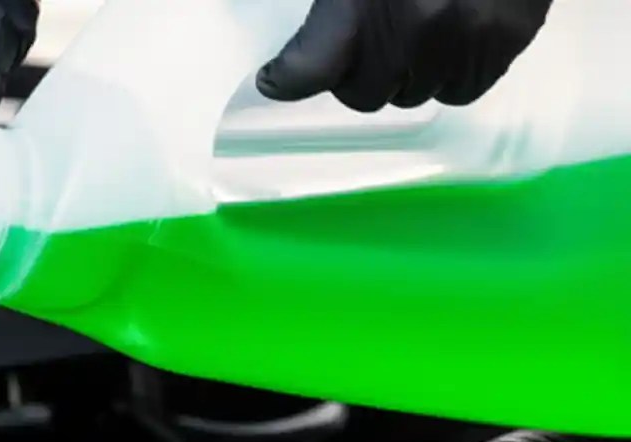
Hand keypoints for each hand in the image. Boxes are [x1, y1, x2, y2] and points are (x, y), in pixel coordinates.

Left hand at [258, 0, 552, 110]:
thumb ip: (336, 1)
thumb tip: (306, 40)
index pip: (306, 68)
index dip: (286, 77)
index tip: (275, 78)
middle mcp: (410, 28)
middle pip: (364, 94)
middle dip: (360, 75)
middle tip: (370, 40)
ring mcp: (460, 40)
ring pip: (414, 95)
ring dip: (408, 74)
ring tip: (418, 30)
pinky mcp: (503, 42)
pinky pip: (461, 90)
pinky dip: (450, 74)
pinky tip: (451, 37)